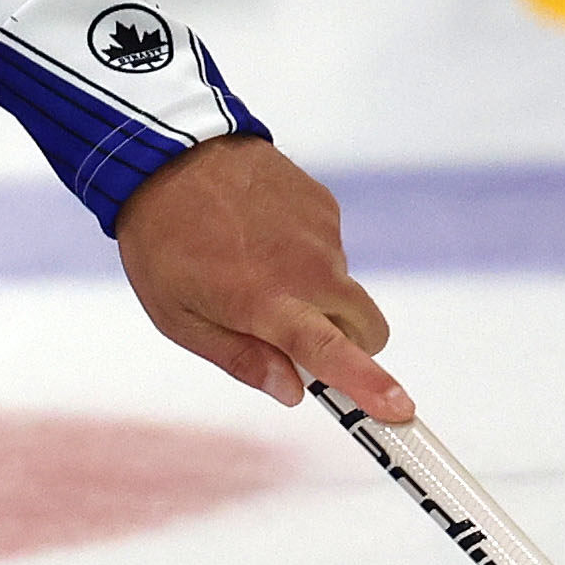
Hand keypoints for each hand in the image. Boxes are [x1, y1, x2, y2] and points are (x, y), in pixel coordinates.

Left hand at [114, 136, 412, 422]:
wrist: (166, 155)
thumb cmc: (163, 243)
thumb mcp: (178, 317)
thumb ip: (239, 358)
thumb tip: (292, 391)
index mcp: (268, 302)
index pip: (333, 352)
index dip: (370, 385)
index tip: (401, 409)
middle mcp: (308, 268)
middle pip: (367, 328)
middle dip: (347, 343)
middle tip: (292, 332)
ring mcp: (322, 233)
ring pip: (342, 287)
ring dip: (314, 292)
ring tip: (251, 264)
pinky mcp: (325, 205)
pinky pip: (329, 248)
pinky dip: (305, 254)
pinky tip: (259, 235)